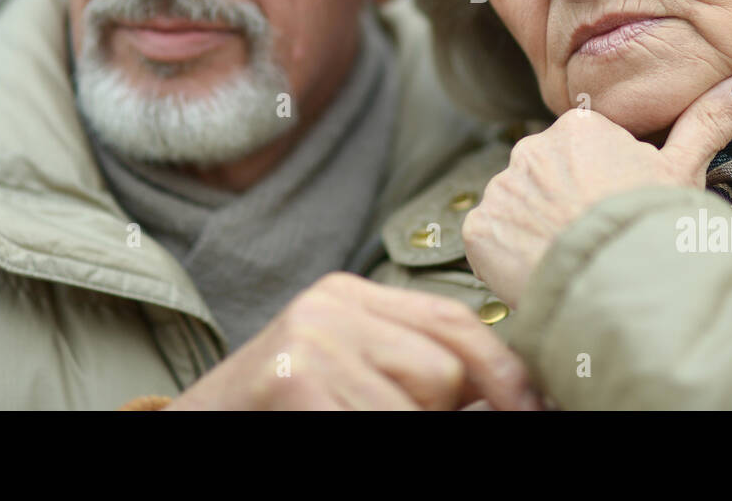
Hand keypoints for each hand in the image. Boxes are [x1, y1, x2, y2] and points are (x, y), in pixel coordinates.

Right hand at [165, 272, 542, 410]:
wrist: (195, 428)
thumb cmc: (278, 413)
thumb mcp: (348, 374)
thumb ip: (415, 370)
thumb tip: (510, 396)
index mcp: (348, 295)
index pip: (453, 320)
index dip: (505, 370)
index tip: (536, 409)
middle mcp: (331, 305)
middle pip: (442, 369)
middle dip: (434, 413)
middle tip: (373, 416)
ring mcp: (311, 338)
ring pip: (420, 406)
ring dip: (399, 430)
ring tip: (343, 421)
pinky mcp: (294, 376)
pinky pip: (380, 426)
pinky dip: (364, 436)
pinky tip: (324, 426)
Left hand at [462, 72, 731, 307]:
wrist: (617, 284)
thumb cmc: (653, 225)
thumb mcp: (685, 169)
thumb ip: (708, 121)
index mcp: (578, 127)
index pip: (580, 153)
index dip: (600, 186)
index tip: (615, 211)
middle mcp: (530, 148)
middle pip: (545, 177)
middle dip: (564, 204)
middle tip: (595, 237)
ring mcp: (501, 188)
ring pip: (517, 207)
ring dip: (535, 229)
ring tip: (571, 256)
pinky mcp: (479, 228)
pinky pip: (490, 237)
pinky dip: (508, 255)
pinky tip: (541, 267)